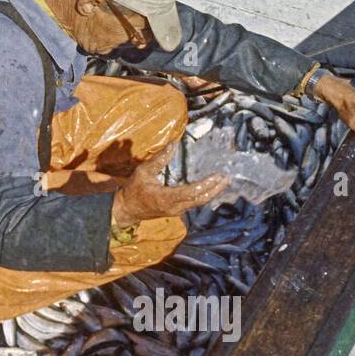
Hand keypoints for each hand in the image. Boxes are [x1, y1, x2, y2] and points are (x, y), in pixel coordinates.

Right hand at [111, 142, 228, 226]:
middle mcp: (174, 207)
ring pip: (199, 203)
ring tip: (223, 181)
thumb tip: (173, 144)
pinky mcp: (177, 211)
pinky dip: (205, 195)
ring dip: (212, 192)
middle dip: (215, 189)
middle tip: (227, 178)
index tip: (217, 176)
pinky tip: (212, 188)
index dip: (205, 185)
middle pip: (200, 199)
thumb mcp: (143, 172)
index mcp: (166, 198)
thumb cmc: (134, 190)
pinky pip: (195, 203)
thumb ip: (159, 159)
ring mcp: (177, 211)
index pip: (191, 193)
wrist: (127, 210)